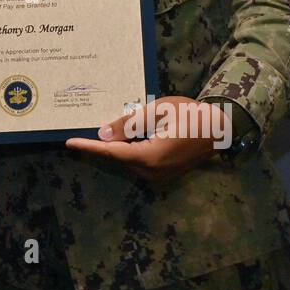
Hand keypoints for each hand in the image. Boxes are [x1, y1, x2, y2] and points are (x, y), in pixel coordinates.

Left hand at [64, 95, 226, 188]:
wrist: (219, 128)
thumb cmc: (189, 114)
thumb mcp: (157, 112)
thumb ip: (128, 124)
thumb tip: (103, 135)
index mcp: (150, 158)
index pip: (112, 152)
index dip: (90, 147)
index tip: (69, 143)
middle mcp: (152, 173)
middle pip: (118, 158)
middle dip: (101, 146)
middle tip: (80, 135)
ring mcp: (159, 178)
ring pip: (128, 162)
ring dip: (116, 149)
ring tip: (99, 134)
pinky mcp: (164, 176)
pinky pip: (139, 164)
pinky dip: (129, 152)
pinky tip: (122, 139)